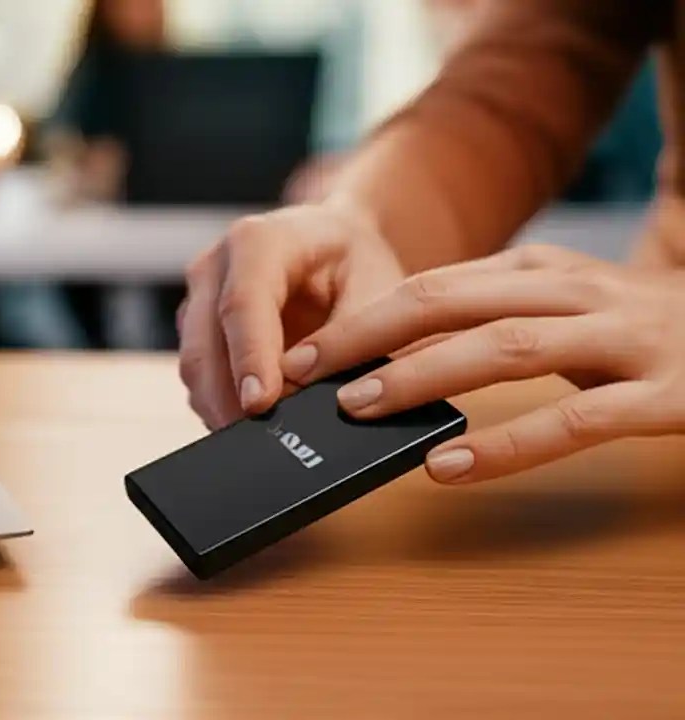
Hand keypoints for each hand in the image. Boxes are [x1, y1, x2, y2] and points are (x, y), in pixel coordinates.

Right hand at [179, 204, 404, 429]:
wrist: (331, 243)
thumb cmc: (354, 261)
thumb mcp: (374, 289)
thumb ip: (349, 341)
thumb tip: (318, 396)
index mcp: (258, 242)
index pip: (242, 305)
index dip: (249, 358)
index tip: (260, 404)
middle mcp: (215, 267)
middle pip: (205, 345)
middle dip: (228, 400)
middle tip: (261, 442)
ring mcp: (198, 299)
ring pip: (194, 368)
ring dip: (222, 407)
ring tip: (262, 437)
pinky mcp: (195, 330)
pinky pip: (199, 377)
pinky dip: (221, 404)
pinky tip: (253, 420)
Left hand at [283, 245, 684, 483]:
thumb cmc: (649, 331)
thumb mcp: (570, 308)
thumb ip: (497, 318)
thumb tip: (400, 355)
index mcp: (545, 271)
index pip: (433, 286)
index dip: (360, 317)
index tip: (300, 352)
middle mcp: (577, 292)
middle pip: (450, 303)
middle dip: (365, 335)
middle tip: (301, 373)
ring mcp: (623, 340)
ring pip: (503, 348)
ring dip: (421, 375)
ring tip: (357, 408)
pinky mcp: (665, 394)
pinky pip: (573, 421)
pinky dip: (505, 445)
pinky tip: (448, 467)